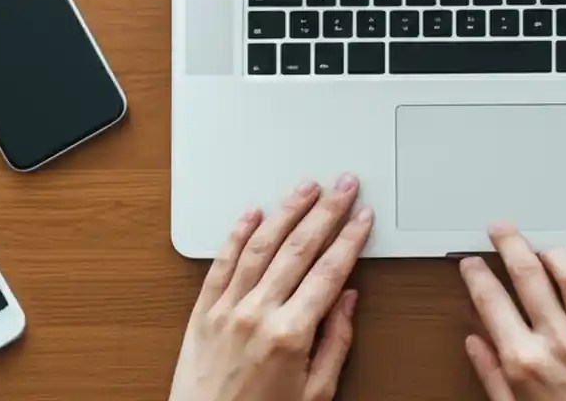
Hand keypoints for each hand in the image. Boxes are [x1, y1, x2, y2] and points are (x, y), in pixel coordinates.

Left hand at [169, 175, 373, 400]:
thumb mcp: (315, 394)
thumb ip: (336, 342)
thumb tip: (347, 299)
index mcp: (290, 335)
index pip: (329, 271)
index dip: (350, 239)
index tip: (363, 217)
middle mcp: (257, 314)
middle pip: (299, 249)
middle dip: (327, 212)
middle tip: (343, 186)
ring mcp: (226, 310)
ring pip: (260, 246)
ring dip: (286, 212)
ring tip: (306, 188)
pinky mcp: (202, 312)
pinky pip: (221, 264)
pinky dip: (236, 235)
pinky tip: (253, 213)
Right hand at [459, 224, 565, 400]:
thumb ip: (492, 374)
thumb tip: (474, 341)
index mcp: (525, 361)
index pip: (491, 300)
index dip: (476, 274)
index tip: (472, 264)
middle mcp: (558, 342)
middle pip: (527, 273)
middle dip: (508, 243)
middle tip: (501, 230)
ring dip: (554, 253)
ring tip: (544, 249)